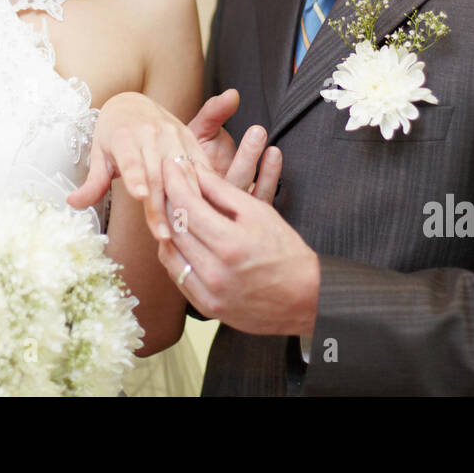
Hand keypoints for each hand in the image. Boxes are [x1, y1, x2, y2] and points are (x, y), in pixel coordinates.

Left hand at [67, 92, 207, 240]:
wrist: (133, 102)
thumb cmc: (113, 133)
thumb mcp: (99, 153)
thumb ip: (93, 182)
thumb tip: (73, 204)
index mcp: (125, 137)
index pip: (131, 161)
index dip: (136, 178)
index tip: (140, 197)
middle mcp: (152, 134)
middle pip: (158, 176)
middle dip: (160, 207)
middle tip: (163, 235)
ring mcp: (174, 135)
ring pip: (182, 173)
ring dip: (185, 202)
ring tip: (184, 231)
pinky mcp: (191, 139)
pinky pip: (201, 166)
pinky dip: (205, 188)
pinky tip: (206, 211)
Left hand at [157, 160, 318, 335]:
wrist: (306, 299)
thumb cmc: (287, 252)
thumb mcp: (259, 212)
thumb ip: (223, 191)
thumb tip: (196, 171)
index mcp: (230, 244)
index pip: (187, 206)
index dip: (175, 181)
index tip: (171, 165)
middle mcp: (215, 272)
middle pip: (174, 228)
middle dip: (167, 200)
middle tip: (167, 182)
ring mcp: (208, 293)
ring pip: (169, 253)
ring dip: (167, 227)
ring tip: (172, 208)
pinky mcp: (206, 307)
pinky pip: (177, 276)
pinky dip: (174, 253)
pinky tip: (180, 237)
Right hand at [187, 88, 280, 198]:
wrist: (194, 168)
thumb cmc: (193, 148)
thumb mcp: (198, 129)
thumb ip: (213, 113)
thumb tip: (233, 94)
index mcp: (193, 186)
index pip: (207, 181)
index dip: (229, 160)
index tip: (251, 130)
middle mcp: (210, 202)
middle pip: (229, 191)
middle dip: (246, 160)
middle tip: (258, 130)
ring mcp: (230, 209)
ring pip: (249, 199)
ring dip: (265, 175)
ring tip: (273, 148)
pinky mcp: (247, 209)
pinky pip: (261, 199)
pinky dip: (270, 179)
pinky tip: (273, 156)